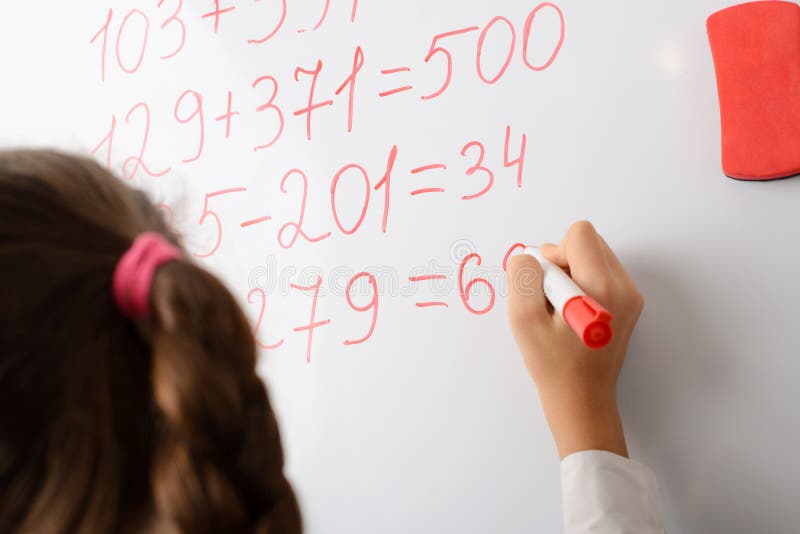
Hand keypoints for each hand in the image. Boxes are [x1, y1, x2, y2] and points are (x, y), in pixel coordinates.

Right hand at [506, 221, 643, 458]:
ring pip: (595, 256)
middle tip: (550, 297)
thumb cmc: (552, 364)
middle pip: (589, 242)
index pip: (580, 234)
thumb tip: (531, 256)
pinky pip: (601, 273)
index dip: (554, 252)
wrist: (581, 400)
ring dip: (571, 272)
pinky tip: (572, 313)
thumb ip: (523, 277)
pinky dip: (582, 283)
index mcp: (604, 287)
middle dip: (563, 261)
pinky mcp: (629, 305)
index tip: (546, 283)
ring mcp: (631, 296)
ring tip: (561, 308)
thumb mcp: (524, 320)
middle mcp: (625, 287)